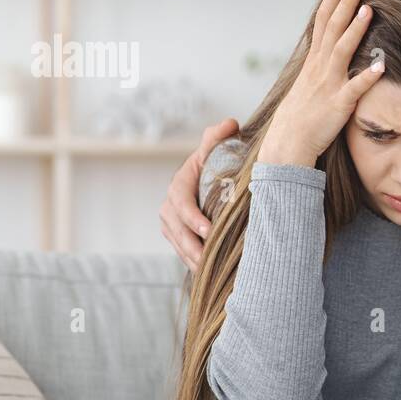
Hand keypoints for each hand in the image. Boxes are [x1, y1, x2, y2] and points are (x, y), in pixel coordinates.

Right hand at [161, 117, 238, 272]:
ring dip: (191, 258)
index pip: (181, 202)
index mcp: (180, 183)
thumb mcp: (215, 147)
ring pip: (178, 242)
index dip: (192, 218)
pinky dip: (193, 262)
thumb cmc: (216, 160)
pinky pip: (182, 250)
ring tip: (207, 272)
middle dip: (190, 245)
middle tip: (207, 259)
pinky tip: (207, 275)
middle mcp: (171, 204)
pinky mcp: (177, 235)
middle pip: (176, 228)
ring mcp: (172, 221)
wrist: (212, 175)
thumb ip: (219, 136)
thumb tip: (229, 123)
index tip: (209, 231)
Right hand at [258, 0, 385, 166]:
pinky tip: (381, 65)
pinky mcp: (338, 105)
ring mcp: (328, 85)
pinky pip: (354, 89)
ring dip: (355, 29)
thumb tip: (336, 47)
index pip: (323, 20)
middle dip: (344, 2)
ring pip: (342, 51)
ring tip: (369, 9)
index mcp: (314, 61)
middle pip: (332, 28)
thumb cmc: (302, 115)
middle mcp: (320, 67)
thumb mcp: (311, 83)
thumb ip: (324, 65)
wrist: (288, 144)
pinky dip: (367, 77)